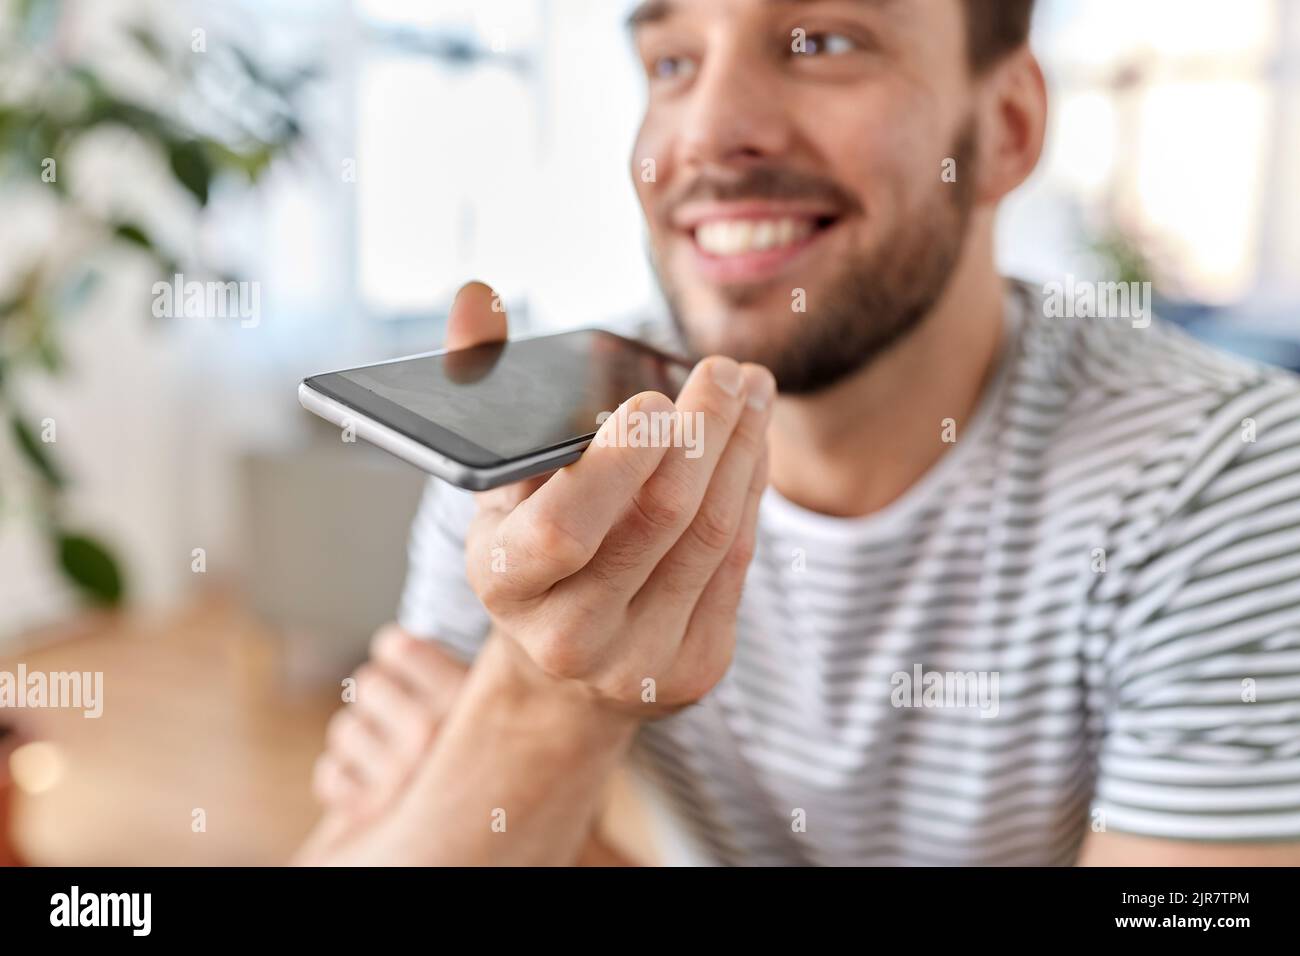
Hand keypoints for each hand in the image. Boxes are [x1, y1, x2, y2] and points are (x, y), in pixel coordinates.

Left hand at [311, 624, 467, 820]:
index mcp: (466, 695)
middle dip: (379, 706)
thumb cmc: (476, 763)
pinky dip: (346, 786)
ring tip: (398, 765)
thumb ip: (450, 671)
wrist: (473, 840)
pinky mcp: (369, 809)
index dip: (398, 661)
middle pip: (366, 684)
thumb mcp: (482, 705)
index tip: (416, 680)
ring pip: (344, 729)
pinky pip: (330, 774)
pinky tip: (379, 793)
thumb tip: (421, 625)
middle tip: (408, 730)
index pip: (394, 645)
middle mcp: (432, 731)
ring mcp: (399, 771)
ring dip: (362, 747)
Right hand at [457, 282, 774, 718]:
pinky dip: (751, 491)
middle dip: (704, 433)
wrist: (561, 663)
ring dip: (741, 450)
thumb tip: (475, 298)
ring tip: (751, 390)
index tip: (657, 400)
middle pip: (659, 522)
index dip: (619, 463)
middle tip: (725, 371)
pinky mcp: (693, 666)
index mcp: (505, 582)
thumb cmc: (529, 548)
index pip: (566, 529)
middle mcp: (568, 634)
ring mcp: (637, 660)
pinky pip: (739, 562)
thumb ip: (481, 388)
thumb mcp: (493, 480)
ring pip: (711, 536)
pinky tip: (752, 443)